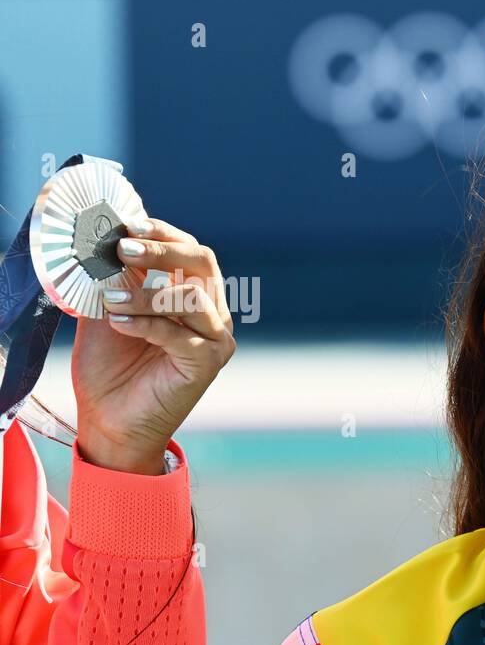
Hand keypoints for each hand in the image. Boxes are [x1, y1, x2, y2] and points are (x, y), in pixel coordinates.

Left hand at [72, 217, 235, 473]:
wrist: (112, 420)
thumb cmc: (111, 369)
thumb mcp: (109, 310)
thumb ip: (117, 279)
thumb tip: (110, 240)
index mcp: (192, 296)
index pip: (190, 251)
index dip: (163, 233)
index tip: (128, 224)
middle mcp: (211, 314)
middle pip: (203, 263)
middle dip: (162, 250)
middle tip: (124, 249)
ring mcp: (215, 339)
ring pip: (190, 298)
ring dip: (146, 294)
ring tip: (110, 301)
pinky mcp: (208, 362)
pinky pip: (179, 333)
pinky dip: (146, 324)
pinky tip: (119, 323)